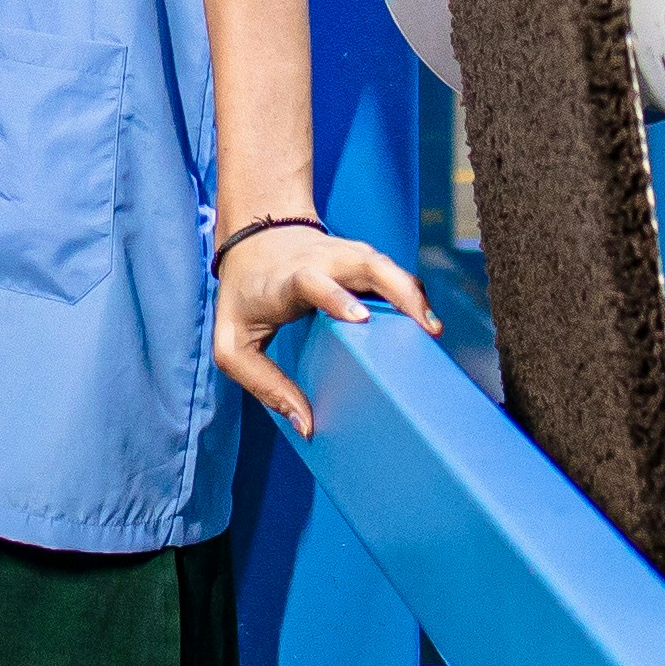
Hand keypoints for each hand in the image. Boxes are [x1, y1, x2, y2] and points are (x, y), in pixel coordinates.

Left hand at [211, 217, 433, 440]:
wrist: (255, 239)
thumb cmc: (244, 298)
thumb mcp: (231, 344)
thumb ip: (263, 384)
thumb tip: (306, 426)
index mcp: (286, 280)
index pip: (312, 281)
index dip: (335, 296)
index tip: (360, 319)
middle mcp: (321, 261)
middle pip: (365, 264)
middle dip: (398, 291)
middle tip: (425, 328)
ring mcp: (344, 255)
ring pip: (385, 266)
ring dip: (412, 294)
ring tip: (432, 330)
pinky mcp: (361, 258)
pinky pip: (391, 272)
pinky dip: (411, 292)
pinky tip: (425, 320)